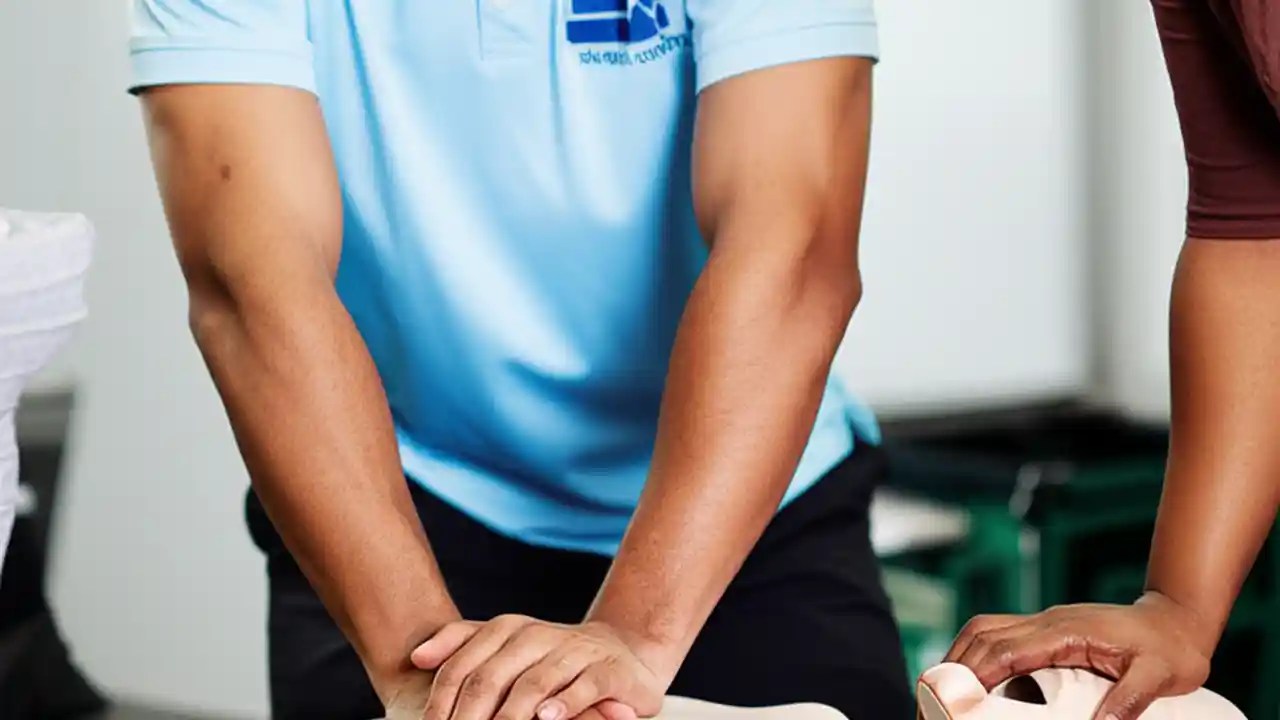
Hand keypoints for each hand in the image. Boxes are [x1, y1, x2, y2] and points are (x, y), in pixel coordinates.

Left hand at [411, 615, 666, 719]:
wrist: (623, 652)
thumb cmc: (553, 659)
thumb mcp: (508, 648)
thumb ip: (462, 645)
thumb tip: (415, 657)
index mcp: (510, 629)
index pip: (464, 661)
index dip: (441, 698)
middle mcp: (539, 635)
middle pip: (492, 675)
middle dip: (468, 715)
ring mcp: (575, 651)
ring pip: (534, 684)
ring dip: (510, 716)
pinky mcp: (608, 670)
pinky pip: (583, 688)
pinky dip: (564, 705)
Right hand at [944, 592, 1214, 719]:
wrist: (1178, 620)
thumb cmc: (1170, 649)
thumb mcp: (1158, 678)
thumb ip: (1128, 702)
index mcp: (1064, 632)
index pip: (1003, 651)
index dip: (972, 674)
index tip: (951, 699)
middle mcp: (1046, 622)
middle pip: (982, 637)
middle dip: (953, 667)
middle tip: (935, 702)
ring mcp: (1044, 622)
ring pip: (984, 629)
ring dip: (958, 654)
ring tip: (942, 688)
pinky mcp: (1047, 628)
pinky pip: (999, 632)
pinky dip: (976, 650)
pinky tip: (974, 673)